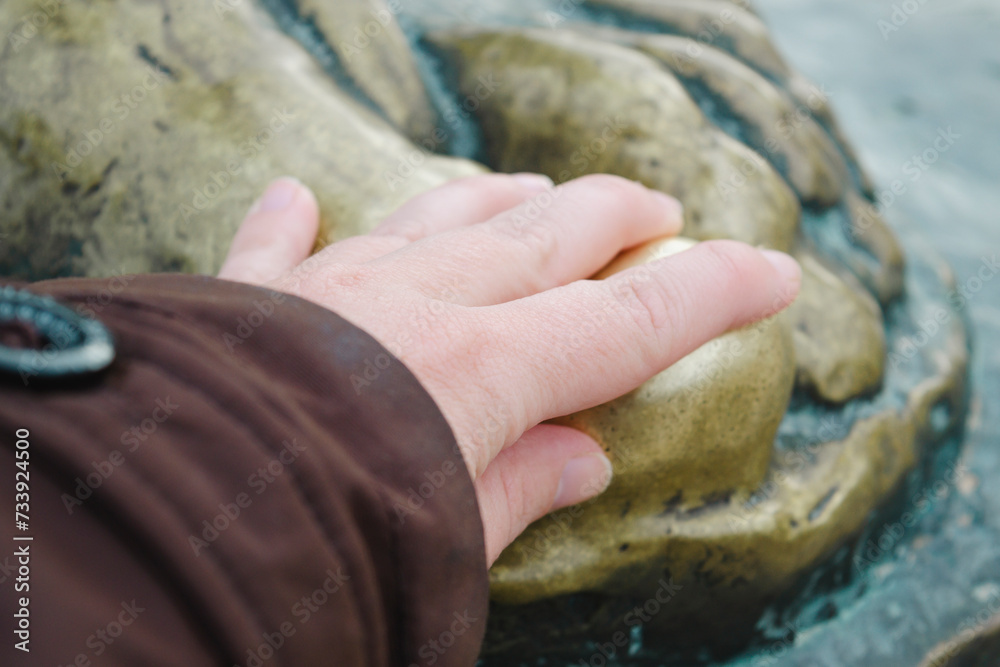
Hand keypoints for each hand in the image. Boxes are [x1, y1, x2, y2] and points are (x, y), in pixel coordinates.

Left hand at [218, 174, 800, 563]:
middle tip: (657, 208)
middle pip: (546, 238)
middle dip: (615, 218)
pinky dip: (290, 222)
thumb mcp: (447, 538)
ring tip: (529, 190)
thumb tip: (583, 456)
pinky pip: (276, 245)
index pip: (628, 323)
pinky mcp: (250, 302)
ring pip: (437, 219)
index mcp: (482, 373)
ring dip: (493, 202)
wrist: (172, 512)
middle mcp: (418, 307)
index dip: (712, 294)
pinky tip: (294, 196)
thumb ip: (517, 487)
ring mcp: (333, 291)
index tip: (774, 271)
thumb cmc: (320, 539)